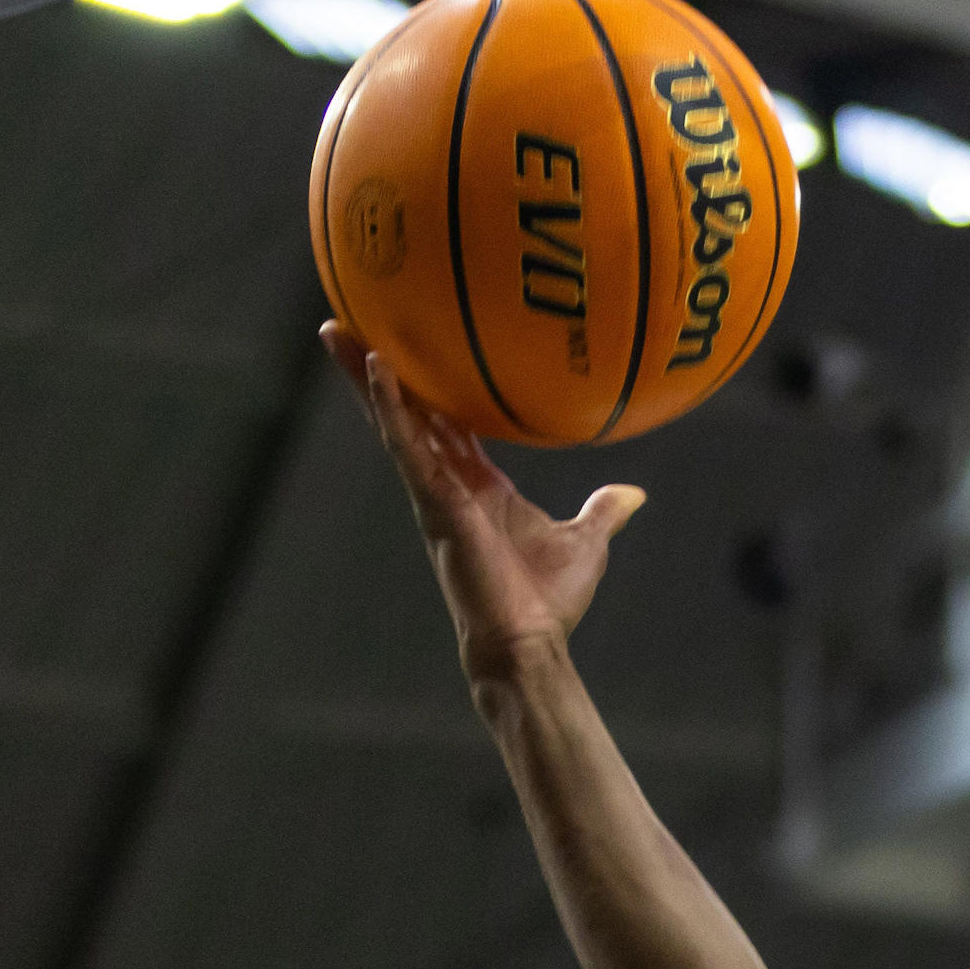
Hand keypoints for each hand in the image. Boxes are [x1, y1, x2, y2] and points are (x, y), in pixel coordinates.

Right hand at [324, 321, 641, 679]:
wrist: (528, 642)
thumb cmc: (550, 601)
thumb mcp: (586, 542)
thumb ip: (602, 513)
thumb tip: (633, 495)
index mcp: (480, 486)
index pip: (445, 425)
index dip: (425, 391)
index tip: (406, 353)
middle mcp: (449, 483)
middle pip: (406, 415)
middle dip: (375, 374)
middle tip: (344, 326)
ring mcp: (435, 491)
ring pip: (394, 422)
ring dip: (365, 378)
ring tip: (336, 330)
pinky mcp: (434, 502)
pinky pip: (407, 446)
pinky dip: (392, 408)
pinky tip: (379, 369)